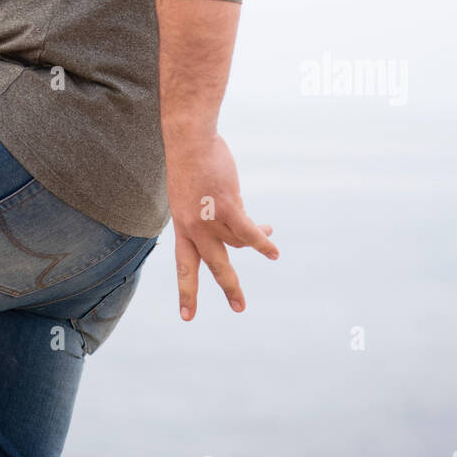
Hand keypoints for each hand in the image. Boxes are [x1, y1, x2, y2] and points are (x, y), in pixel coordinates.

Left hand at [165, 130, 277, 318]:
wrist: (189, 140)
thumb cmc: (190, 160)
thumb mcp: (192, 194)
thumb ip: (212, 215)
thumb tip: (241, 228)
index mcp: (182, 225)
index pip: (184, 265)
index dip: (187, 291)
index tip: (187, 317)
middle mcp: (194, 227)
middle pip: (214, 265)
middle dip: (229, 287)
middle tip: (239, 308)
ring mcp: (210, 218)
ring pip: (239, 242)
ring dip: (257, 243)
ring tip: (270, 244)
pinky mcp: (227, 206)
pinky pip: (250, 232)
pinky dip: (263, 243)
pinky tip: (274, 251)